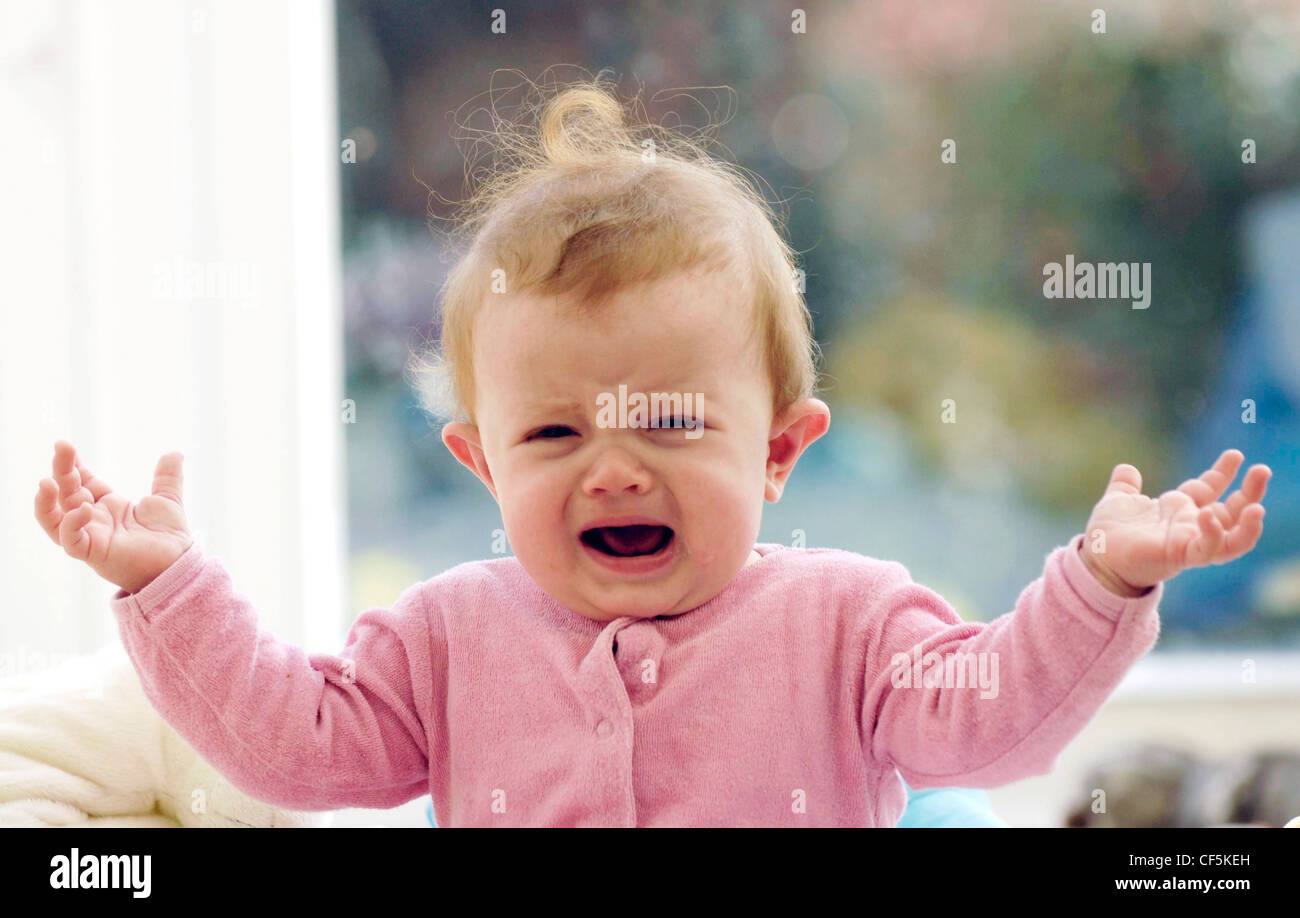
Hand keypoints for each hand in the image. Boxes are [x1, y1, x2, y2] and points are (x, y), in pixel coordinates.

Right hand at [34, 440, 193, 594]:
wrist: (179, 564)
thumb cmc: (170, 537)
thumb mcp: (168, 500)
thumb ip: (167, 477)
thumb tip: (175, 453)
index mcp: (107, 506)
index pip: (81, 482)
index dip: (72, 465)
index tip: (66, 446)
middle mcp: (94, 520)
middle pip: (66, 494)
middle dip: (61, 470)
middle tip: (61, 447)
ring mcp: (91, 537)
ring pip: (55, 520)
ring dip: (47, 501)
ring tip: (47, 482)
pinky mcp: (94, 553)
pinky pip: (71, 540)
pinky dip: (72, 524)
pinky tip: (84, 509)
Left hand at [1079, 449, 1270, 594]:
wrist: (1095, 558)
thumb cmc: (1107, 534)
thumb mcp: (1117, 501)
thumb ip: (1125, 485)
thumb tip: (1127, 468)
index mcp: (1177, 510)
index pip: (1209, 489)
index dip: (1223, 472)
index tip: (1235, 455)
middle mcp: (1189, 526)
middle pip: (1231, 510)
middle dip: (1251, 492)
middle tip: (1262, 470)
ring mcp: (1189, 541)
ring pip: (1233, 537)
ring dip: (1249, 523)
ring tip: (1257, 506)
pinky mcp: (1181, 555)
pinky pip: (1208, 548)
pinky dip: (1214, 533)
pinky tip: (1209, 515)